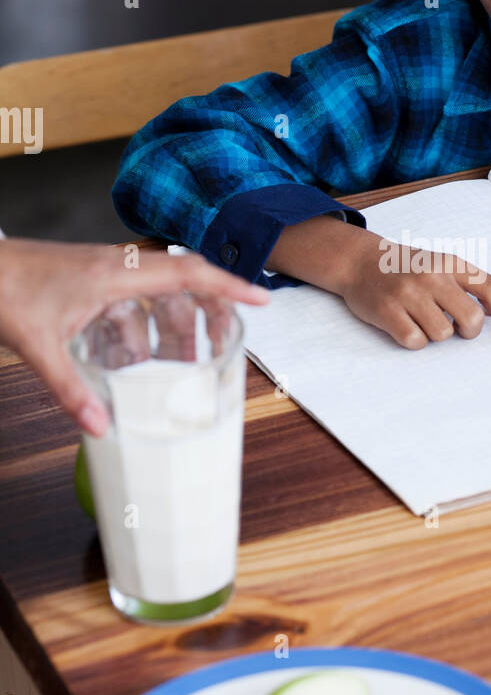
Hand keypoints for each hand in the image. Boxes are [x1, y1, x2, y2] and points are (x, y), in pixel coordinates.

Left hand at [0, 239, 269, 435]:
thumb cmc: (5, 288)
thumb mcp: (39, 345)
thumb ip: (71, 388)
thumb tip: (99, 427)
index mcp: (118, 273)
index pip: (190, 273)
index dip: (231, 286)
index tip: (261, 301)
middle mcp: (120, 266)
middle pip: (186, 282)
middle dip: (211, 313)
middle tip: (225, 345)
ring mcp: (107, 271)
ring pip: (160, 293)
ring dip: (176, 325)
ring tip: (185, 363)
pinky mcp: (93, 280)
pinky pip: (134, 301)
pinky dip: (144, 328)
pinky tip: (133, 359)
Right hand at [340, 231, 490, 348]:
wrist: (358, 261)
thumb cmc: (406, 268)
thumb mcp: (439, 264)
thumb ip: (467, 284)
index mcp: (449, 262)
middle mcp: (431, 275)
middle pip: (472, 319)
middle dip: (469, 331)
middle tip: (456, 328)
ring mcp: (408, 293)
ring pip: (443, 334)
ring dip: (437, 335)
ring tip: (422, 320)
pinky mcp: (388, 311)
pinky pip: (416, 341)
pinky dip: (415, 341)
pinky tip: (406, 326)